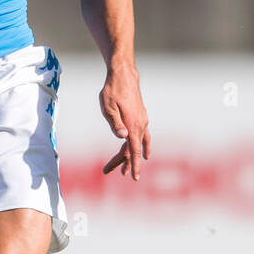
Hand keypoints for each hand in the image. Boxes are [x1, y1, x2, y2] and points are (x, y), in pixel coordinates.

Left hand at [99, 62, 150, 179]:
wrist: (124, 76)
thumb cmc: (112, 91)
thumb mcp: (108, 107)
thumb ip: (115, 123)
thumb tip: (122, 137)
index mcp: (132, 125)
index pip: (133, 150)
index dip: (133, 165)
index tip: (134, 178)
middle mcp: (140, 125)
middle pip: (132, 149)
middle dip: (122, 162)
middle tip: (107, 170)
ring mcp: (142, 121)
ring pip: (137, 144)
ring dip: (131, 157)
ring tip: (124, 170)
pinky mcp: (141, 118)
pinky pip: (145, 136)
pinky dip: (144, 146)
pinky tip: (145, 154)